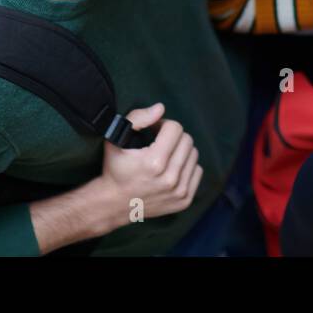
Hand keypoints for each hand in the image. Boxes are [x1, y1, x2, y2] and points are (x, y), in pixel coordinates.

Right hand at [99, 103, 201, 227]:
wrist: (114, 204)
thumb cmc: (115, 168)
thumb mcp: (115, 138)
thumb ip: (137, 118)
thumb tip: (161, 108)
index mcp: (154, 162)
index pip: (175, 128)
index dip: (162, 125)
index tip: (153, 130)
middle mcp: (170, 178)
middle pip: (187, 140)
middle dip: (173, 136)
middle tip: (159, 142)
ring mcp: (179, 191)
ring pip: (194, 154)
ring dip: (181, 150)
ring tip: (165, 155)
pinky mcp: (184, 200)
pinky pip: (198, 171)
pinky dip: (186, 166)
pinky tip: (171, 168)